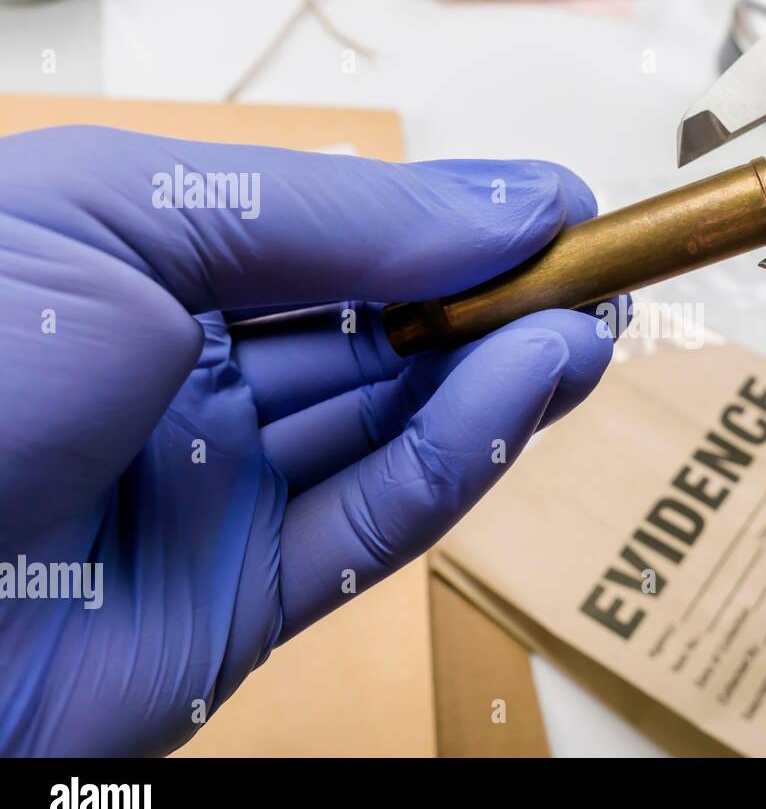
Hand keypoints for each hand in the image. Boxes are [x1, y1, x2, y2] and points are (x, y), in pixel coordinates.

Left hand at [0, 126, 613, 754]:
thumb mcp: (123, 226)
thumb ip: (326, 219)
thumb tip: (499, 200)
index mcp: (136, 273)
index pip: (330, 239)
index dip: (447, 219)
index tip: (556, 202)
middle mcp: (182, 385)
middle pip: (375, 335)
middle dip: (492, 296)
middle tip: (598, 265)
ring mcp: (216, 498)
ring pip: (394, 430)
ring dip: (498, 374)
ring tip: (587, 324)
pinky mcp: (241, 608)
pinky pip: (375, 522)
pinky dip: (461, 458)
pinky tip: (526, 389)